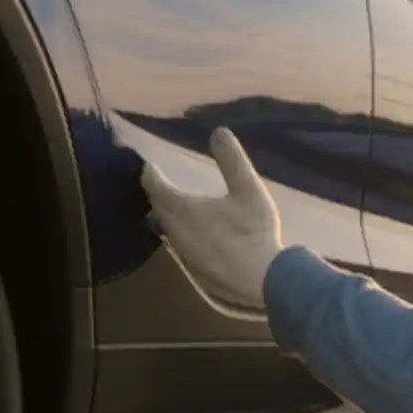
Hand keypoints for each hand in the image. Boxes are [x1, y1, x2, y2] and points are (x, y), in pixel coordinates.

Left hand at [141, 127, 282, 311]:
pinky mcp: (192, 268)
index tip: (152, 163)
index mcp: (182, 209)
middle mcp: (174, 230)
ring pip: (166, 227)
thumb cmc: (253, 232)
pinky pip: (178, 243)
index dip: (151, 173)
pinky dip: (182, 231)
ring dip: (168, 213)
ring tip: (180, 202)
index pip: (154, 186)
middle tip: (164, 180)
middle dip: (158, 192)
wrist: (262, 281)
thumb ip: (232, 159)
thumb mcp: (248, 189)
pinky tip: (198, 231)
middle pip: (157, 207)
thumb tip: (217, 131)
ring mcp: (182, 252)